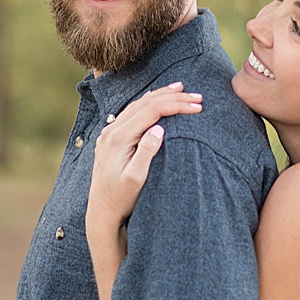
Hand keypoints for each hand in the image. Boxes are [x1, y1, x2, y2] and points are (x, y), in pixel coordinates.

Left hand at [87, 82, 202, 256]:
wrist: (102, 210)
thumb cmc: (122, 198)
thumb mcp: (136, 179)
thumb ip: (146, 153)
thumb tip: (159, 129)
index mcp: (119, 138)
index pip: (151, 111)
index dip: (176, 106)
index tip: (198, 107)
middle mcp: (111, 130)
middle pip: (144, 103)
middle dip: (172, 97)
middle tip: (197, 96)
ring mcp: (108, 132)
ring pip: (136, 105)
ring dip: (160, 96)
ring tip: (180, 90)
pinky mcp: (110, 137)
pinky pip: (130, 112)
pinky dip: (146, 103)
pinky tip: (155, 99)